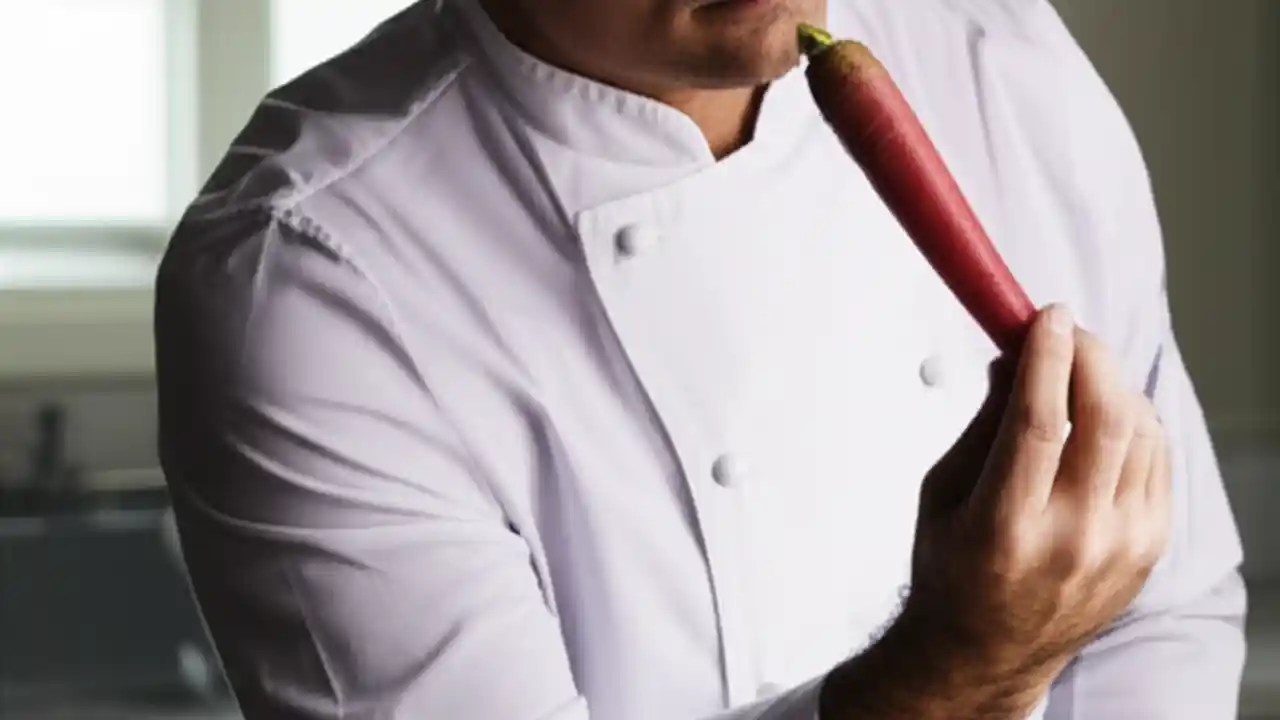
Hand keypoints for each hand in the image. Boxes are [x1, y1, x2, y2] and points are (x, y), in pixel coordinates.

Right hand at [821, 306, 1172, 719]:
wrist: (986, 649)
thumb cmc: (953, 566)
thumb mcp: (943, 490)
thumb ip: (984, 423)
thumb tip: (1018, 357)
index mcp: (1004, 528)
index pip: (1039, 422)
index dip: (1046, 357)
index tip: (1045, 316)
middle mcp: (1071, 541)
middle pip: (1106, 419)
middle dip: (1091, 357)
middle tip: (1068, 333)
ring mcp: (1120, 549)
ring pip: (1140, 432)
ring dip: (1111, 386)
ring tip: (1078, 375)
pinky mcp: (1148, 549)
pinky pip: (1155, 460)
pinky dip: (1132, 422)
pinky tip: (1102, 416)